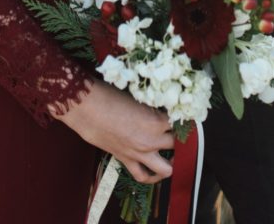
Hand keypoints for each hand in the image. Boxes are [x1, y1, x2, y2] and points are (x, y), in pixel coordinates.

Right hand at [54, 80, 174, 183]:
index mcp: (157, 120)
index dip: (184, 119)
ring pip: (166, 168)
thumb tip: (163, 109)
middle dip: (182, 139)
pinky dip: (152, 177)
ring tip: (175, 155)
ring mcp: (140, 153)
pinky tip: (156, 172)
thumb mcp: (139, 97)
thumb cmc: (112, 96)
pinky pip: (143, 176)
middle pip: (177, 144)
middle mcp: (152, 140)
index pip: (180, 123)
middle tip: (181, 133)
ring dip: (173, 161)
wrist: (88, 108)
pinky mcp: (127, 161)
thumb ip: (153, 108)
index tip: (185, 116)